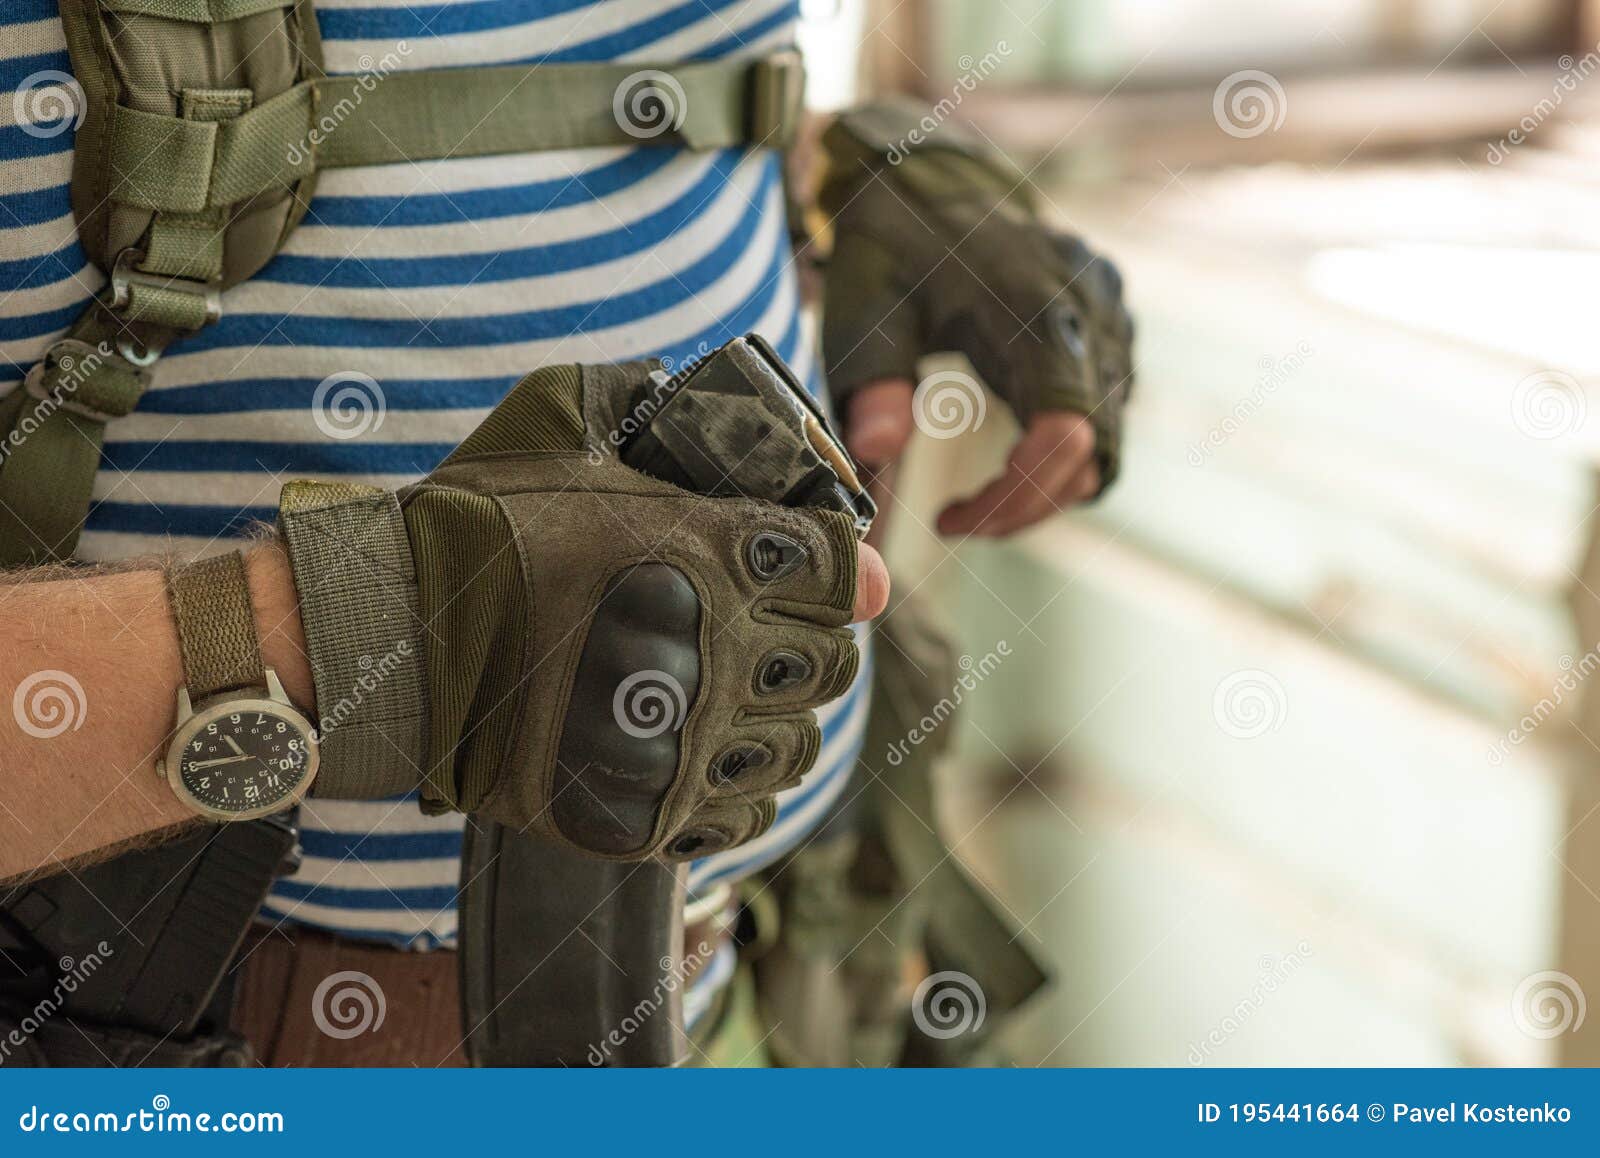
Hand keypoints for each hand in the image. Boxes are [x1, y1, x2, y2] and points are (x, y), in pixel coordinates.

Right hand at [397, 358, 880, 861]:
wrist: (393, 640)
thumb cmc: (475, 528)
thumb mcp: (558, 421)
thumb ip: (651, 403)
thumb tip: (700, 405)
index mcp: (720, 551)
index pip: (842, 571)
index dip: (832, 570)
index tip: (803, 570)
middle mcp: (723, 650)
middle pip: (831, 663)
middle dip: (803, 645)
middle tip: (754, 635)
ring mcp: (690, 743)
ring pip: (795, 744)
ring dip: (771, 719)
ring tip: (722, 699)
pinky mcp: (652, 815)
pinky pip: (746, 815)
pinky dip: (735, 789)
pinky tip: (697, 755)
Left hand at [818, 100, 1134, 530]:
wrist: (931, 181)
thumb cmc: (892, 250)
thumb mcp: (864, 310)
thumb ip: (869, 380)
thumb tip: (872, 455)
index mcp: (1034, 304)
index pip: (1063, 433)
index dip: (1016, 496)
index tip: (950, 521)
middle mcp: (1089, 309)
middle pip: (1094, 450)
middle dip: (1027, 503)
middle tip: (959, 521)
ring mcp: (1110, 316)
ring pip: (1108, 441)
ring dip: (1047, 485)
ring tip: (977, 497)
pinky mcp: (1113, 326)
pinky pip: (1108, 416)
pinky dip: (1064, 454)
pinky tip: (1008, 458)